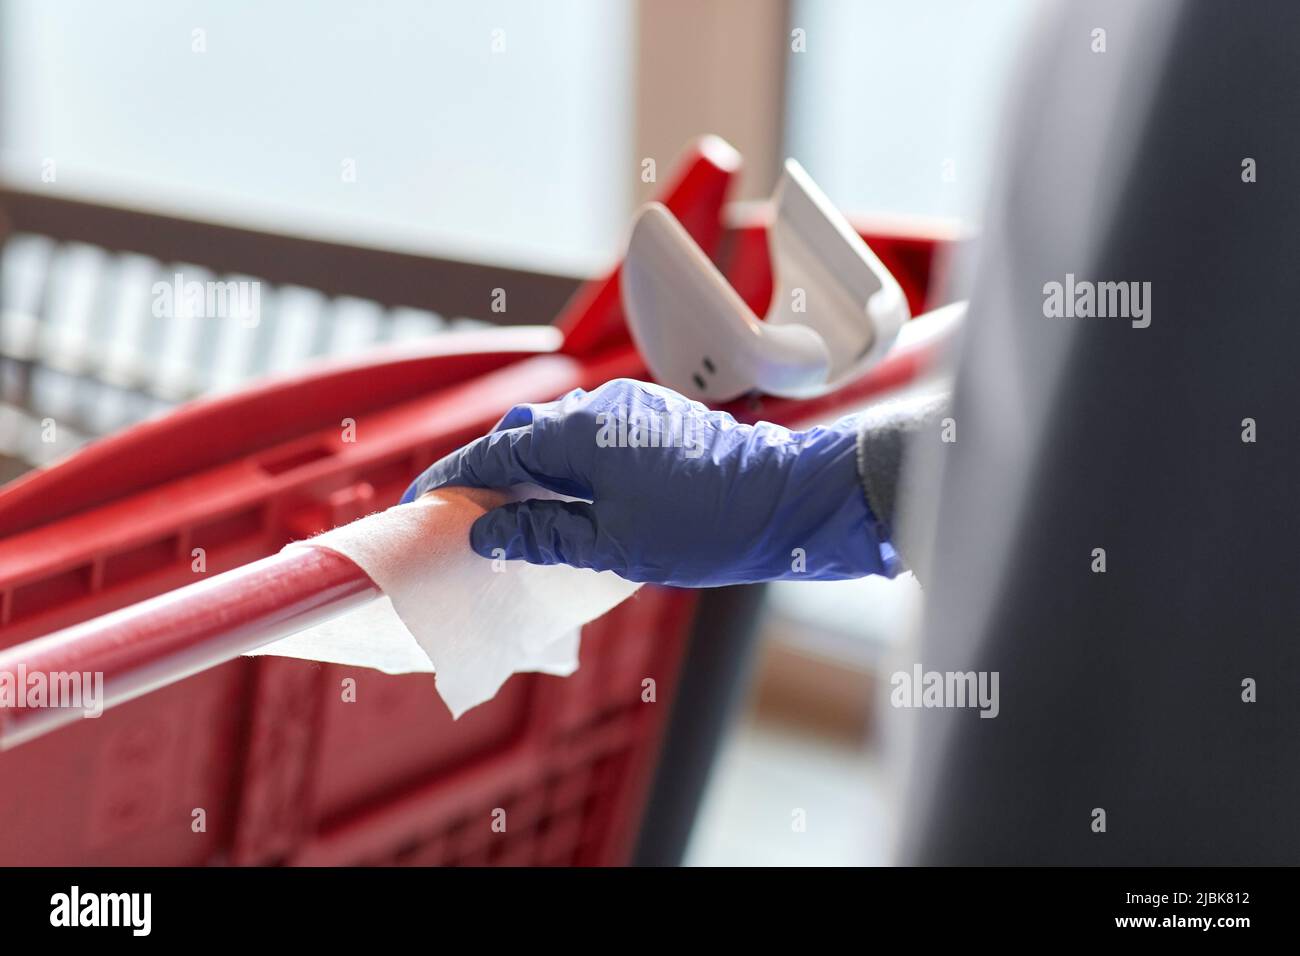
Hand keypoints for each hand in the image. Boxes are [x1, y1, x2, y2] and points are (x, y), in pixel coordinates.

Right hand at [401, 379, 894, 586]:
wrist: (783, 502)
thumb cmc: (704, 525)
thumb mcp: (610, 545)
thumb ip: (539, 534)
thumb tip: (486, 531)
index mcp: (577, 432)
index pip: (493, 453)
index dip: (454, 480)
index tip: (425, 503)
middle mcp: (598, 407)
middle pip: (521, 437)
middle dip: (489, 475)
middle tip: (467, 517)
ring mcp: (629, 409)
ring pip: (557, 436)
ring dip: (530, 472)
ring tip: (515, 518)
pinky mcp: (653, 420)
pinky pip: (591, 437)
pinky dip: (566, 466)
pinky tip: (569, 503)